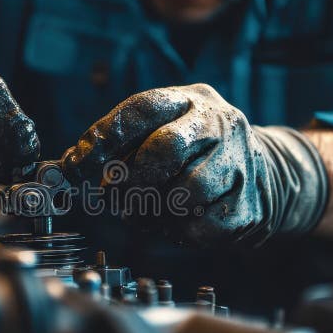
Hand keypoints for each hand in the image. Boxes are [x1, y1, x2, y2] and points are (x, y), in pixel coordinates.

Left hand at [62, 84, 327, 246]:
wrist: (263, 174)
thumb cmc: (194, 153)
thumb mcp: (162, 130)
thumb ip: (120, 143)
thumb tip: (69, 165)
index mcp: (190, 101)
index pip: (143, 108)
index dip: (104, 137)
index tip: (76, 164)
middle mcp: (219, 125)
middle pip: (165, 149)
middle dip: (129, 178)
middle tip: (111, 193)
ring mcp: (238, 165)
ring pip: (184, 192)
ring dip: (151, 209)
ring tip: (141, 210)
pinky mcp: (246, 205)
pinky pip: (199, 225)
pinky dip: (174, 230)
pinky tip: (170, 222)